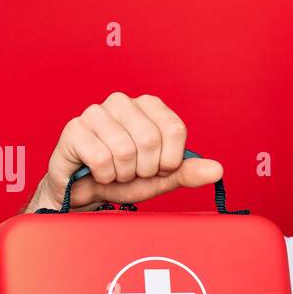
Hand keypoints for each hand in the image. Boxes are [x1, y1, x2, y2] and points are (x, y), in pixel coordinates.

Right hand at [38, 91, 223, 209]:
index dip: (170, 159)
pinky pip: (102, 159)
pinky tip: (97, 171)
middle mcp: (122, 102)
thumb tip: (217, 170)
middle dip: (145, 168)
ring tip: (115, 171)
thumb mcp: (162, 178)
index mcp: (149, 107)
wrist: (87, 192)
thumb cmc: (125, 178)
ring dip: (123, 174)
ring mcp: (96, 112)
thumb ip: (189, 172)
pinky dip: (104, 175)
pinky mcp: (75, 129)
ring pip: (125, 150)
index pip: (174, 129)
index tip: (158, 168)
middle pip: (150, 139)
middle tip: (133, 171)